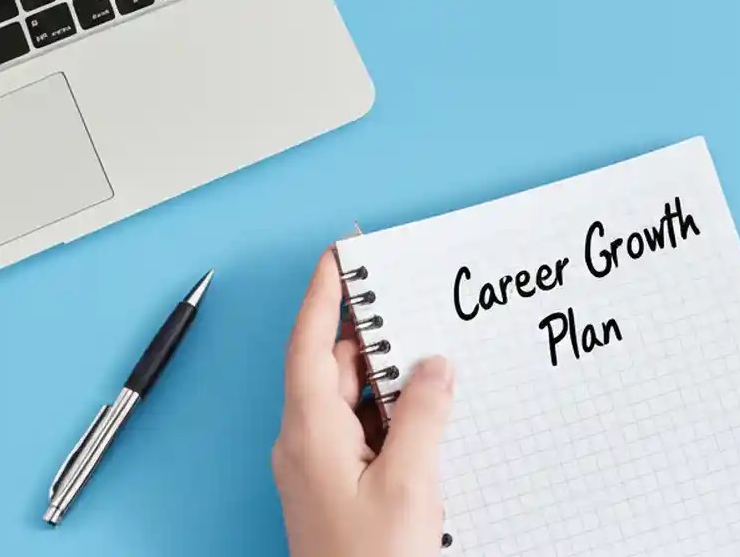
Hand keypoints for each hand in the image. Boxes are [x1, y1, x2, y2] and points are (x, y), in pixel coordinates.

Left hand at [272, 250, 454, 556]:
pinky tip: (426, 408)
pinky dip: (390, 410)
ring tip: (427, 345)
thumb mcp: (408, 482)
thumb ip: (423, 415)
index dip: (324, 295)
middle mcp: (306, 442)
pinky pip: (360, 429)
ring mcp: (319, 465)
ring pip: (349, 399)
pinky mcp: (337, 485)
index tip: (339, 255)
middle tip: (403, 291)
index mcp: (310, 432)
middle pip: (331, 366)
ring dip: (385, 373)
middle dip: (367, 328)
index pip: (310, 344)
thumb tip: (434, 365)